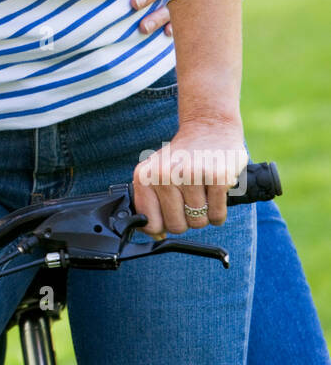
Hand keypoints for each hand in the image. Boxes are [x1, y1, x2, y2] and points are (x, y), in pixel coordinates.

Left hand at [132, 120, 247, 237]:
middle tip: (190, 198)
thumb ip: (151, 205)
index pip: (150, 224)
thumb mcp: (156, 175)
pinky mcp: (218, 177)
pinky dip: (219, 212)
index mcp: (145, 176)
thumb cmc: (182, 158)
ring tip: (203, 190)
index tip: (171, 213)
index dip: (163, 225)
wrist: (209, 127)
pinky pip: (217, 217)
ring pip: (198, 222)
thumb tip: (157, 236)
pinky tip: (215, 193)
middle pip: (176, 226)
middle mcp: (165, 174)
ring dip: (204, 213)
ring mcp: (192, 175)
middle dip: (186, 219)